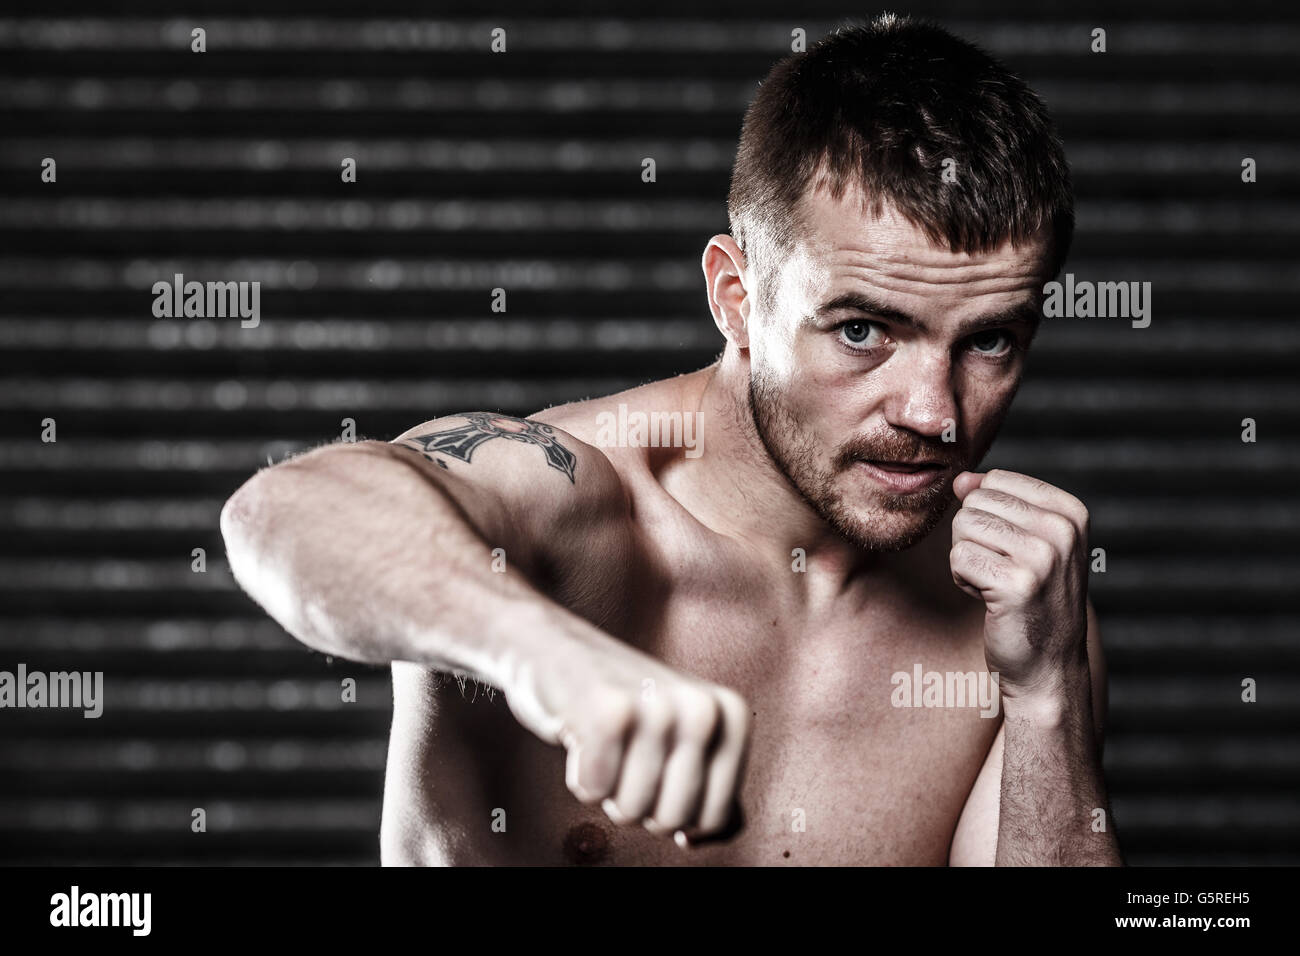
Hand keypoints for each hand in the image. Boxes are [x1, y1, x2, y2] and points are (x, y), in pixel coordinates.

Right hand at [501, 619, 751, 844]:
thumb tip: (700, 838)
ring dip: (605, 788)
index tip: (654, 766)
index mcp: (730, 714)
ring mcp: (658, 707)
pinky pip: (593, 791)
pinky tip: (581, 734)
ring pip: (631, 811)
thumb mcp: (679, 739)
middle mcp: (703, 708)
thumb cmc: (620, 705)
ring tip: (604, 741)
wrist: (553, 647)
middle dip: (637, 802)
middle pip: (671, 820)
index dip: (672, 809)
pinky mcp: (609, 712)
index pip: (714, 818)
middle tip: (623, 753)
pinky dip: (579, 776)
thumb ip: (709, 788)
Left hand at [950, 469, 1090, 700]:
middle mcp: (1062, 530)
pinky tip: (989, 599)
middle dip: (974, 537)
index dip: (989, 515)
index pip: (997, 480)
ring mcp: (1043, 557)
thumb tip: (962, 478)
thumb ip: (996, 503)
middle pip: (976, 502)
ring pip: (963, 526)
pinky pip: (958, 558)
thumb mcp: (1026, 542)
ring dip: (967, 558)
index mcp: (1071, 512)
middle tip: (1001, 571)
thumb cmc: (1032, 600)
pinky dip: (963, 580)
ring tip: (995, 583)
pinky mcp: (1017, 584)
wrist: (1048, 666)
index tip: (1012, 550)